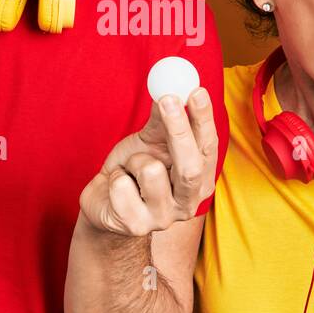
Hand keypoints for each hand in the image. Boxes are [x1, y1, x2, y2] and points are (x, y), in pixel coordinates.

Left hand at [79, 89, 217, 236]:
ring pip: (150, 171)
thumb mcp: (149, 142)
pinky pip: (121, 185)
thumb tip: (170, 87)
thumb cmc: (133, 170)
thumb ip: (162, 120)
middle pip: (190, 167)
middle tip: (167, 99)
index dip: (203, 119)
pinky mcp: (135, 225)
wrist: (105, 204)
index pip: (208, 147)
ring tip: (128, 167)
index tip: (195, 91)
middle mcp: (187, 202)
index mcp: (199, 180)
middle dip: (179, 130)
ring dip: (133, 159)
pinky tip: (115, 185)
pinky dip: (114, 176)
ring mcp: (162, 218)